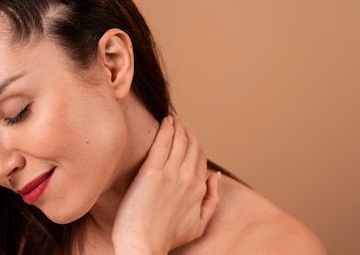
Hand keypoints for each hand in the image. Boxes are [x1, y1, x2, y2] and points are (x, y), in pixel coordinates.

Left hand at [112, 114, 220, 254]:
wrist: (142, 246)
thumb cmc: (166, 239)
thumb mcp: (200, 224)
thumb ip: (212, 199)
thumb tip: (217, 176)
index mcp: (199, 188)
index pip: (201, 156)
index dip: (194, 143)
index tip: (186, 136)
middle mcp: (188, 178)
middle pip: (192, 144)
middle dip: (186, 130)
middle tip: (178, 122)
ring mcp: (170, 174)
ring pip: (179, 139)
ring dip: (177, 125)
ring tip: (171, 118)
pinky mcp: (151, 172)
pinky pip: (162, 142)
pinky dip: (166, 128)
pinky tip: (165, 121)